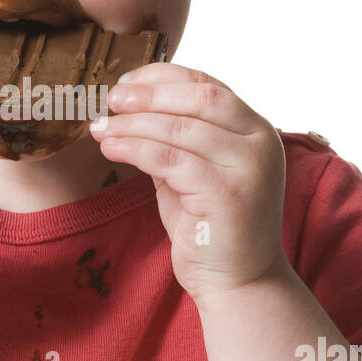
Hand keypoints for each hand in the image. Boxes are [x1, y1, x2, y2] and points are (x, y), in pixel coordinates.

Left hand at [90, 62, 287, 303]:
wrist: (240, 284)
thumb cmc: (212, 227)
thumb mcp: (194, 171)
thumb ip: (175, 139)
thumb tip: (128, 107)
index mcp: (256, 129)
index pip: (208, 85)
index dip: (163, 77)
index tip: (126, 82)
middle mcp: (260, 142)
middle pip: (199, 98)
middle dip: (148, 94)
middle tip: (111, 99)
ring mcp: (248, 168)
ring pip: (179, 128)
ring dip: (133, 124)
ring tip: (100, 127)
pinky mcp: (227, 194)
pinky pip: (170, 159)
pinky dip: (135, 149)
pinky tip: (111, 148)